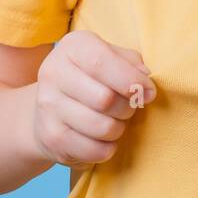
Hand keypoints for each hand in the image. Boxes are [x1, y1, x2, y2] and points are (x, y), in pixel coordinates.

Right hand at [30, 30, 155, 166]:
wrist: (49, 109)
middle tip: (129, 107)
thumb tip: (145, 81)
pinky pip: (94, 150)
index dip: (131, 80)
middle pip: (105, 99)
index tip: (149, 92)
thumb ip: (131, 63)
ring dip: (119, 129)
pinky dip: (108, 148)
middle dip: (128, 108)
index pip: (101, 62)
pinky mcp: (51, 137)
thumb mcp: (111, 58)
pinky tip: (102, 138)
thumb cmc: (92, 78)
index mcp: (72, 47)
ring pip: (102, 127)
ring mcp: (48, 106)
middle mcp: (53, 73)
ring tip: (115, 121)